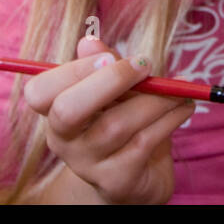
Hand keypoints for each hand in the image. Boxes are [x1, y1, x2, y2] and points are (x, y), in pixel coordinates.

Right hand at [21, 35, 192, 203]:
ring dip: (155, 99)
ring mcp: (88, 165)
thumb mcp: (115, 92)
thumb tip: (89, 41)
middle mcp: (64, 141)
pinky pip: (144, 142)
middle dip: (110, 80)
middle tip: (145, 65)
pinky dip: (169, 118)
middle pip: (68, 110)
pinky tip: (183, 108)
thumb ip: (104, 66)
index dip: (73, 70)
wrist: (139, 178)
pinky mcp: (117, 181)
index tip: (110, 57)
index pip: (39, 92)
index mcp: (56, 113)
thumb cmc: (124, 123)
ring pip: (117, 124)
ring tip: (178, 90)